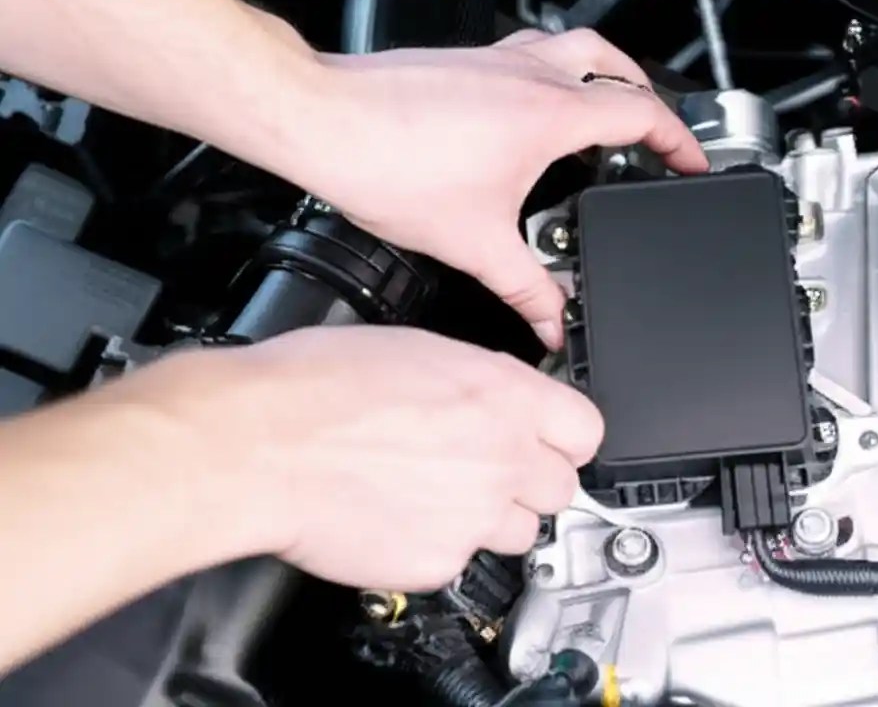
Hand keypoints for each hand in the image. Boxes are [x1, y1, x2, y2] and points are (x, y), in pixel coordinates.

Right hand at [107, 326, 603, 590]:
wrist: (257, 445)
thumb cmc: (314, 386)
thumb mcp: (416, 348)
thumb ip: (476, 382)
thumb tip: (491, 395)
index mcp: (505, 393)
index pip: (587, 429)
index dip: (565, 437)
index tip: (550, 442)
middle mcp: (504, 456)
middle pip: (562, 486)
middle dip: (529, 481)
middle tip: (487, 470)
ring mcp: (476, 515)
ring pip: (521, 531)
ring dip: (491, 518)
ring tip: (437, 495)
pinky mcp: (440, 561)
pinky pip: (461, 560)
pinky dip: (437, 545)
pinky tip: (399, 517)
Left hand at [286, 29, 708, 348]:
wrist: (321, 122)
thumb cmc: (387, 163)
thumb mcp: (476, 244)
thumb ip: (526, 290)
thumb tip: (552, 322)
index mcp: (549, 114)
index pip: (640, 114)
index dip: (678, 140)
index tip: (690, 162)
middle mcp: (528, 74)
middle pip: (614, 64)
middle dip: (646, 97)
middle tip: (657, 131)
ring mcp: (495, 61)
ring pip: (571, 45)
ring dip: (601, 72)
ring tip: (608, 106)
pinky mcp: (463, 62)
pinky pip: (527, 52)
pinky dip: (550, 72)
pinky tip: (529, 108)